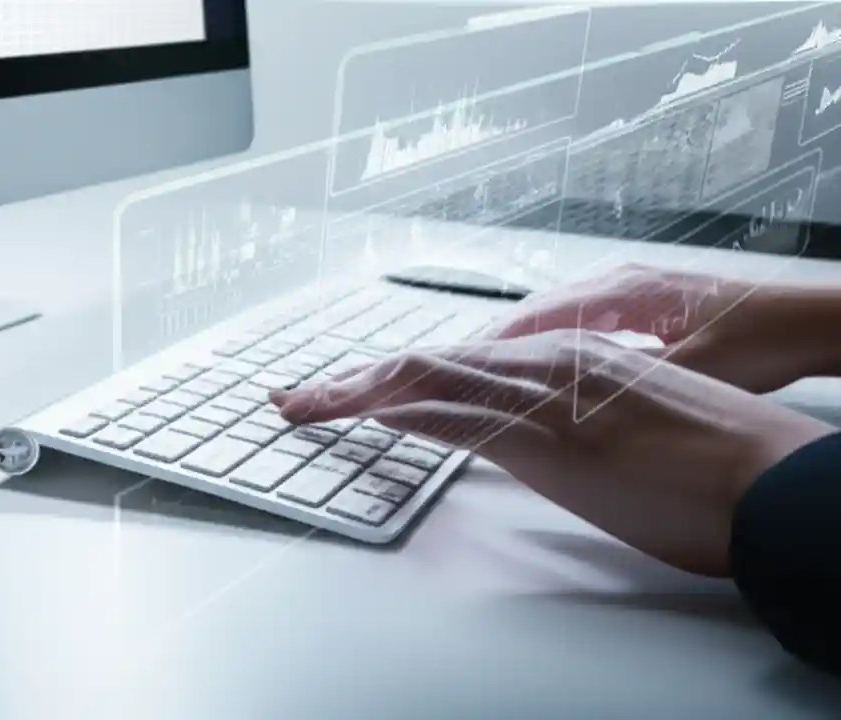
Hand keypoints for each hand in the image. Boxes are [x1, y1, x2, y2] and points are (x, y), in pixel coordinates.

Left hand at [270, 331, 834, 575]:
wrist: (768, 479)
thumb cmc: (717, 464)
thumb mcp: (634, 430)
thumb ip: (580, 425)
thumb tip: (550, 441)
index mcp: (571, 358)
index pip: (460, 359)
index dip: (397, 372)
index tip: (353, 386)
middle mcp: (548, 363)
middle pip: (425, 361)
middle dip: (354, 379)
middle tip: (298, 394)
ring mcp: (543, 396)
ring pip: (423, 379)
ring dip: (354, 394)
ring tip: (302, 406)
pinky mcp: (543, 439)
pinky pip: (451, 417)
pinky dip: (395, 414)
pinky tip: (359, 417)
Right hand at [486, 263, 827, 392]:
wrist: (809, 323)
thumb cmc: (755, 342)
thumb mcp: (684, 372)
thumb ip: (622, 383)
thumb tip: (564, 401)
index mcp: (618, 293)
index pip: (532, 317)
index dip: (487, 345)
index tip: (450, 368)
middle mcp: (618, 282)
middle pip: (536, 313)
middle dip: (494, 345)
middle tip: (453, 375)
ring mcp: (633, 290)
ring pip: (559, 317)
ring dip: (523, 345)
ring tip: (487, 374)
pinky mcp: (649, 304)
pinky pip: (584, 321)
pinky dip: (555, 343)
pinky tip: (549, 366)